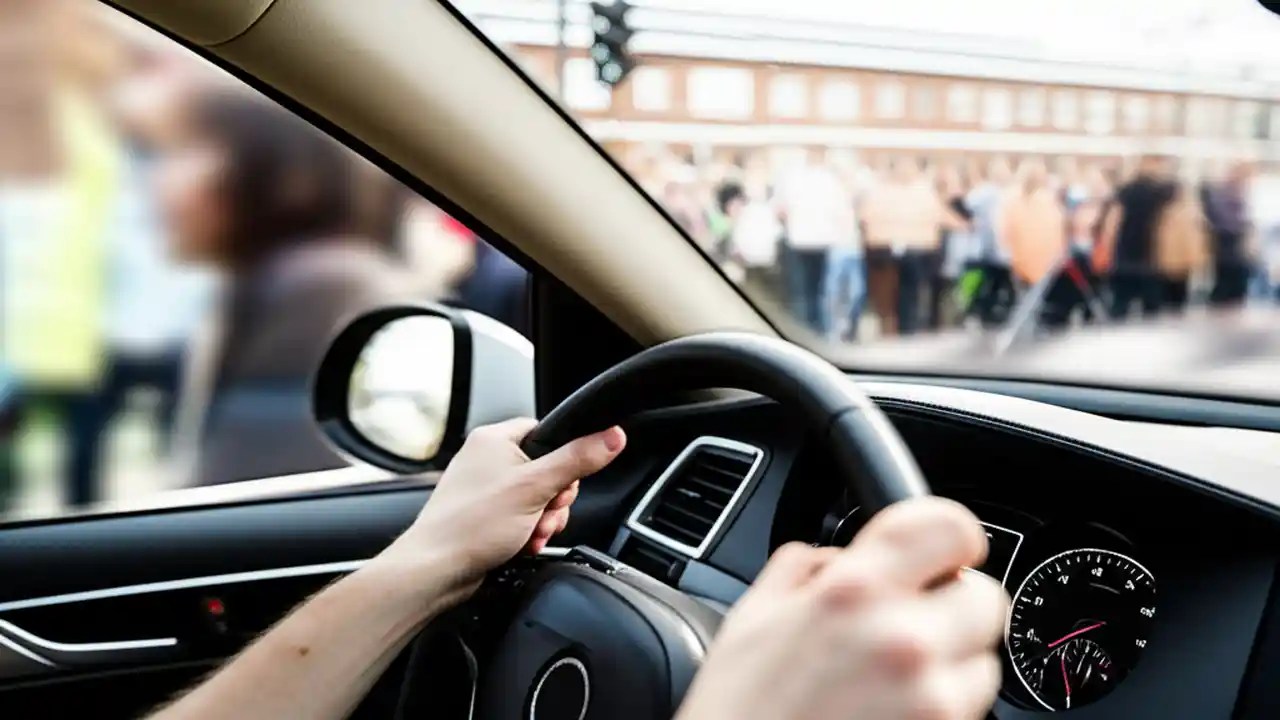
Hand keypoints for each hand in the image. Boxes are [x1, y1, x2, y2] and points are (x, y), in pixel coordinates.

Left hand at [382, 418, 625, 600]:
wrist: (436, 570)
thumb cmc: (471, 525)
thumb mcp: (536, 488)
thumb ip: (577, 460)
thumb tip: (612, 437)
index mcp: (494, 438)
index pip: (547, 432)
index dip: (565, 459)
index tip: (565, 482)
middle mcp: (487, 459)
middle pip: (548, 469)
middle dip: (555, 500)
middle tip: (545, 512)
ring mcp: (485, 488)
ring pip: (538, 497)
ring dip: (544, 519)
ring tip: (532, 532)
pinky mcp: (485, 514)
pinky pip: (522, 516)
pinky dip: (529, 530)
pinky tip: (524, 543)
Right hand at [677, 498, 1007, 719]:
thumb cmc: (741, 709)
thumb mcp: (754, 614)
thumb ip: (805, 567)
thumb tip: (839, 556)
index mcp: (854, 589)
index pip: (950, 526)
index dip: (950, 535)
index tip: (944, 550)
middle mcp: (902, 638)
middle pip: (984, 596)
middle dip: (950, 606)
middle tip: (908, 624)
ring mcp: (931, 698)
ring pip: (982, 661)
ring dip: (951, 664)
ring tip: (892, 680)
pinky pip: (969, 710)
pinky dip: (942, 708)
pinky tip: (891, 712)